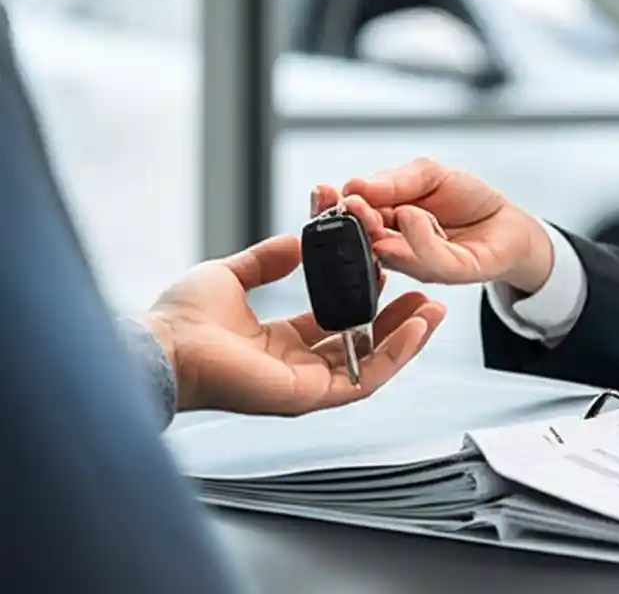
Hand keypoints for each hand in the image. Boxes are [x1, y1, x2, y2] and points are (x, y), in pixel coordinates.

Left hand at [143, 235, 446, 415]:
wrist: (165, 346)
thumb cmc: (182, 320)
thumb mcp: (231, 274)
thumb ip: (266, 260)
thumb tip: (297, 240)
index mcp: (279, 343)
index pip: (336, 324)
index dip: (366, 300)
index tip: (389, 273)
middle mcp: (297, 368)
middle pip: (363, 346)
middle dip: (398, 322)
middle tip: (427, 297)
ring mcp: (307, 386)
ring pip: (373, 364)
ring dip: (407, 338)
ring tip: (435, 310)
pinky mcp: (312, 395)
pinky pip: (366, 378)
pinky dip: (396, 354)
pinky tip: (417, 327)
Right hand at [313, 158, 553, 292]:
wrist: (508, 222)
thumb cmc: (466, 199)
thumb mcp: (428, 175)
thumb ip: (393, 180)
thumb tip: (353, 184)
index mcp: (384, 223)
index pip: (348, 217)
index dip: (331, 206)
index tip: (321, 191)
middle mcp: (395, 249)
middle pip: (360, 241)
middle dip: (349, 221)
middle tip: (345, 203)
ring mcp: (420, 264)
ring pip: (390, 254)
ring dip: (376, 229)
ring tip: (368, 206)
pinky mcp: (452, 272)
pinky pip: (431, 261)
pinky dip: (418, 238)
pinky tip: (411, 216)